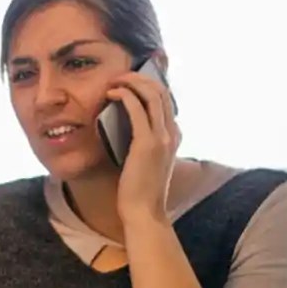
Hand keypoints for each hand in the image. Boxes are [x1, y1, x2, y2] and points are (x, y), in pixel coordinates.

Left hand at [107, 69, 181, 224]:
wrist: (144, 212)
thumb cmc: (139, 190)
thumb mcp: (145, 161)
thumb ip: (142, 143)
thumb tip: (125, 130)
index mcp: (174, 136)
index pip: (166, 100)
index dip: (149, 85)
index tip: (129, 81)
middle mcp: (172, 133)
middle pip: (162, 91)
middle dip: (140, 78)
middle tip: (119, 75)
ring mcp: (162, 137)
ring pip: (152, 95)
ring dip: (132, 82)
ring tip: (114, 80)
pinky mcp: (147, 143)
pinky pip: (138, 109)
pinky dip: (125, 95)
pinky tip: (111, 93)